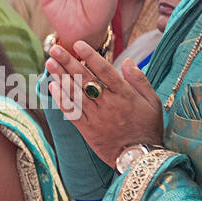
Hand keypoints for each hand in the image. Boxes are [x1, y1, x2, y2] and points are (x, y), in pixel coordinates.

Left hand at [46, 43, 163, 165]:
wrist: (139, 156)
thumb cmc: (147, 127)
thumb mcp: (152, 101)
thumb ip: (139, 80)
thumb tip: (127, 61)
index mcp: (125, 94)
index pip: (104, 71)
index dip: (90, 57)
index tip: (78, 44)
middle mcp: (108, 103)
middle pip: (85, 80)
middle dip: (69, 63)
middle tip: (55, 50)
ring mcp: (95, 116)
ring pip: (75, 94)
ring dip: (61, 78)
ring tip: (49, 64)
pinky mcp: (86, 129)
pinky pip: (71, 112)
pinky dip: (61, 99)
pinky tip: (52, 86)